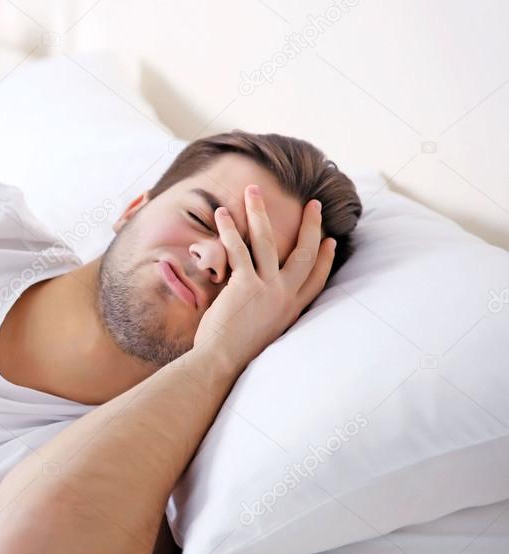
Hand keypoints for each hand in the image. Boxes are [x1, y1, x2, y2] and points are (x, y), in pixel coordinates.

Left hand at [193, 184, 334, 368]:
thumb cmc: (234, 353)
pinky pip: (239, 249)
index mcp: (292, 310)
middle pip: (304, 253)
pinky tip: (222, 213)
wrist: (222, 363)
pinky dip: (230, 229)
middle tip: (313, 204)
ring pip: (269, 241)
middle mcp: (285, 297)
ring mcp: (268, 289)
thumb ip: (267, 314)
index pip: (316, 279)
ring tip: (254, 190)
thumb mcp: (263, 332)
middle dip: (310, 225)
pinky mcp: (246, 285)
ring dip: (260, 212)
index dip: (325, 258)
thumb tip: (258, 305)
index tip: (330, 241)